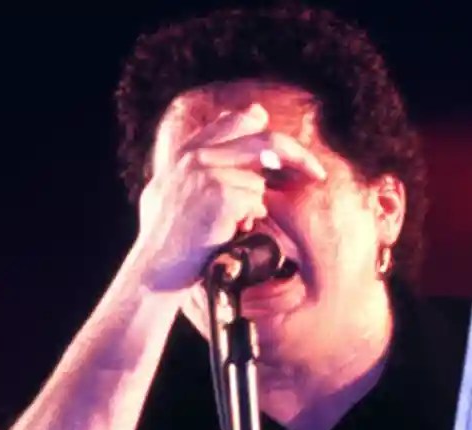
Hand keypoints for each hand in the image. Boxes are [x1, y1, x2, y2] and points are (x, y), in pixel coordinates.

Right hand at [127, 103, 327, 292]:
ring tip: (226, 226)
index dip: (264, 128)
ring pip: (258, 183)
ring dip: (252, 207)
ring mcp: (207, 173)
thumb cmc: (170, 238)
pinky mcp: (220, 194)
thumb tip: (252, 118)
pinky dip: (249, 221)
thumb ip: (204, 161)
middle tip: (317, 173)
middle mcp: (195, 156)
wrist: (155, 269)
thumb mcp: (174, 190)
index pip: (234, 121)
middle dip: (297, 156)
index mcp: (185, 153)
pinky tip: (227, 233)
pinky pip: (256, 203)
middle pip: (263, 141)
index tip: (284, 146)